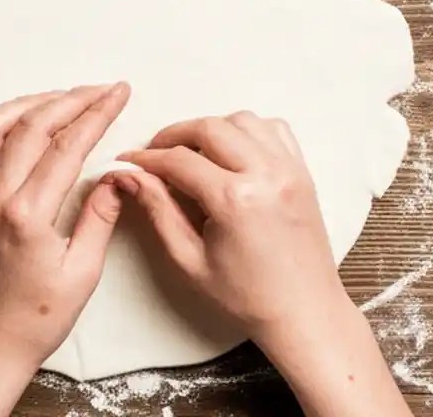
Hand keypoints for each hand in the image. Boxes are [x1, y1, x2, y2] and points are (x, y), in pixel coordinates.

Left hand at [0, 83, 130, 416]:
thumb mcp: (82, 274)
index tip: (119, 93)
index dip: (97, 113)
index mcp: (27, 215)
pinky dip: (2, 119)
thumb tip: (118, 175)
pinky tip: (25, 116)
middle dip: (73, 99)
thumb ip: (100, 218)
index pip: (67, 146)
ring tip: (67, 95)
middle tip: (104, 88)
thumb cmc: (34, 319)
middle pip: (34, 126)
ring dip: (34, 102)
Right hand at [113, 111, 346, 337]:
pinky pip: (273, 129)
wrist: (304, 312)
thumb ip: (158, 211)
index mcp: (235, 200)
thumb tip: (129, 176)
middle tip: (155, 155)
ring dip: (212, 129)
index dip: (147, 158)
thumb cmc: (247, 296)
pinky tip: (232, 153)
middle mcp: (266, 175)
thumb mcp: (189, 260)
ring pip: (242, 120)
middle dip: (174, 136)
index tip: (128, 161)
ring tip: (194, 154)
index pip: (179, 160)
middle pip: (209, 127)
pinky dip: (248, 131)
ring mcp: (289, 169)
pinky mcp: (303, 172)